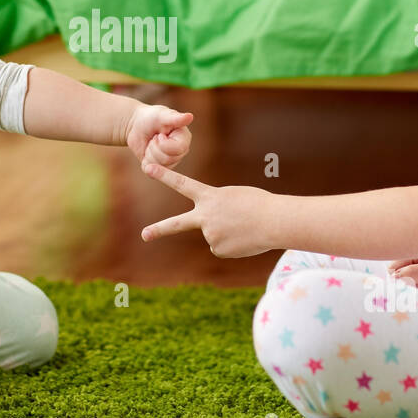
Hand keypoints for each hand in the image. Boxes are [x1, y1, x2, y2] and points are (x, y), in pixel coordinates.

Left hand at [124, 103, 193, 169]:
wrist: (137, 125)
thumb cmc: (151, 117)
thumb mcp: (161, 115)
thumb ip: (175, 118)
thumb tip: (190, 116)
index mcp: (184, 139)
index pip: (178, 149)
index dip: (164, 143)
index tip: (160, 134)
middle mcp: (180, 152)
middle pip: (167, 159)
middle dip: (154, 147)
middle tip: (154, 137)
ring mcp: (170, 162)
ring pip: (158, 166)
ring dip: (149, 152)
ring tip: (151, 143)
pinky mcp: (159, 169)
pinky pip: (150, 171)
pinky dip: (145, 161)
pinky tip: (147, 152)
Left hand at [139, 163, 273, 258]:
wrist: (273, 221)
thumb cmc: (259, 204)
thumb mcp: (234, 198)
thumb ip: (217, 211)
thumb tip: (211, 233)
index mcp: (210, 197)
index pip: (182, 183)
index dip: (164, 175)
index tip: (147, 167)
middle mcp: (205, 217)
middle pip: (178, 224)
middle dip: (159, 229)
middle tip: (144, 235)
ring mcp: (210, 235)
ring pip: (215, 235)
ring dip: (228, 233)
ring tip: (244, 228)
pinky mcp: (219, 249)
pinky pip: (223, 247)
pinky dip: (233, 244)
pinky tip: (244, 238)